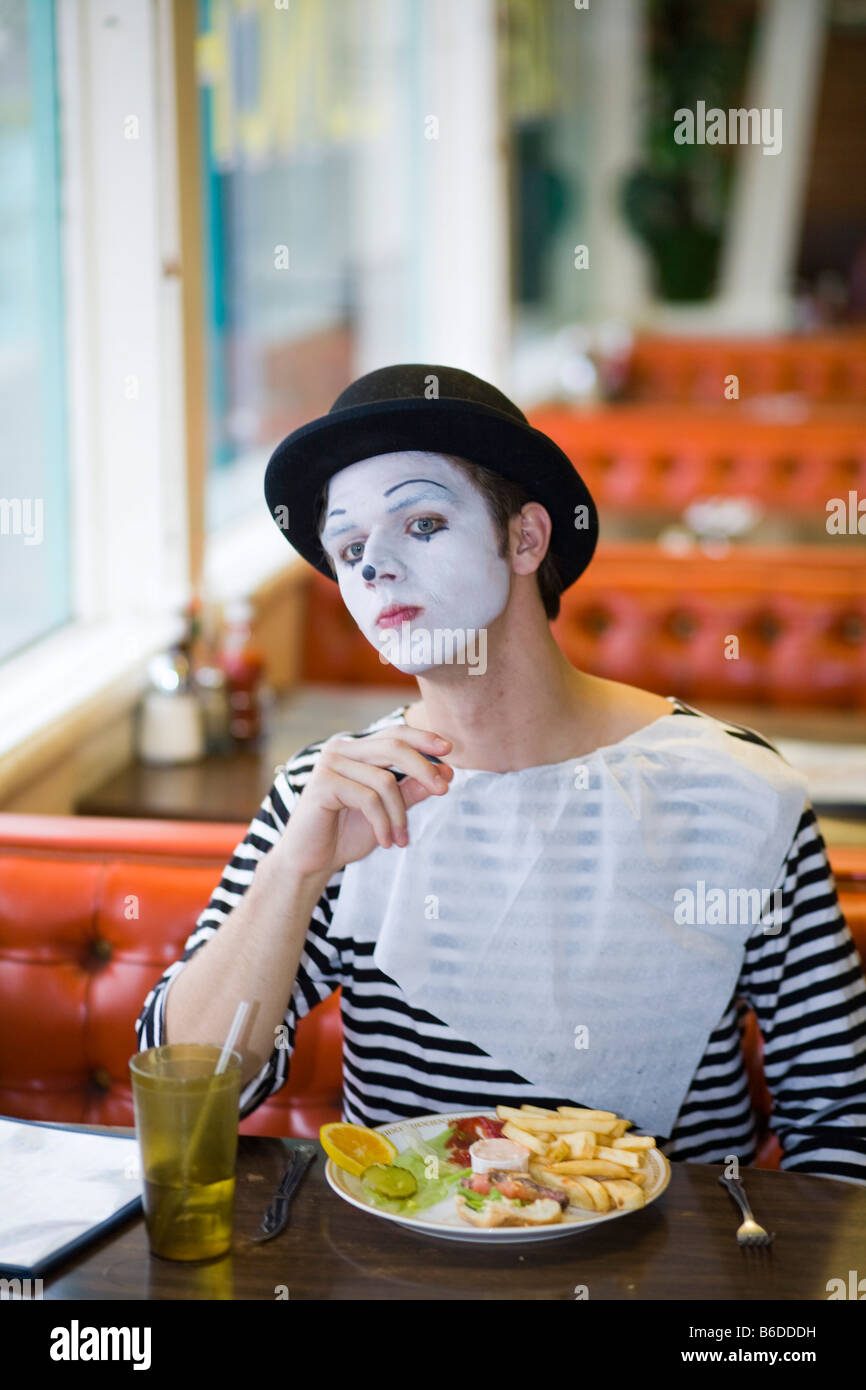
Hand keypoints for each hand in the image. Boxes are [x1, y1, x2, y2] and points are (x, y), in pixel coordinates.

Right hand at [278, 726, 453, 879]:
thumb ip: (411, 790)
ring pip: (384, 780)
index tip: (450, 750)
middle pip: (394, 747)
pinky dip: (383, 823)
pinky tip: (385, 841)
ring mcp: (329, 764)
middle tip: (444, 790)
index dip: (423, 738)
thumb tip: (445, 773)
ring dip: (399, 815)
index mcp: (355, 749)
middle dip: (424, 768)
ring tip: (401, 839)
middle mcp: (340, 749)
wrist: (310, 860)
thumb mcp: (388, 810)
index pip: (394, 734)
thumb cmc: (346, 833)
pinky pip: (368, 799)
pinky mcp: (323, 784)